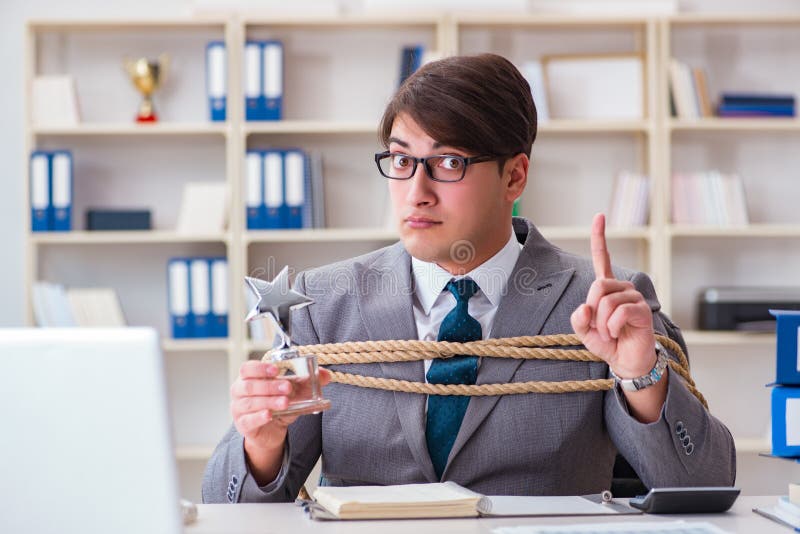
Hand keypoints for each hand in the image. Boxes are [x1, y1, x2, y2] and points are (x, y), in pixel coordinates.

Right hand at [231, 361, 330, 481]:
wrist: (271, 431)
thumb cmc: (278, 405)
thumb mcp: (294, 392)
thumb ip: (307, 381)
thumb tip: (326, 375)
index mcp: (249, 377)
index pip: (247, 368)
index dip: (260, 368)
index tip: (277, 369)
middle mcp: (240, 391)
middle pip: (249, 385)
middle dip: (270, 385)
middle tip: (288, 387)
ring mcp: (239, 409)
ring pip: (251, 402)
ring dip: (269, 401)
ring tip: (285, 402)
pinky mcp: (243, 425)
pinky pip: (249, 420)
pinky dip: (259, 416)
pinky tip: (269, 415)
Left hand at [570, 213, 656, 378]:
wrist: (627, 361)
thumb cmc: (608, 343)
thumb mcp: (584, 331)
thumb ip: (579, 318)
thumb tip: (585, 308)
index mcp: (607, 288)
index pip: (602, 259)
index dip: (599, 238)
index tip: (599, 216)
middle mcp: (622, 288)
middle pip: (597, 286)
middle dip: (593, 312)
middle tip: (600, 328)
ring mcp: (634, 297)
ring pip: (606, 302)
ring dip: (602, 324)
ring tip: (610, 333)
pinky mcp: (642, 309)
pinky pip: (619, 313)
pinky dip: (612, 327)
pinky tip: (618, 334)